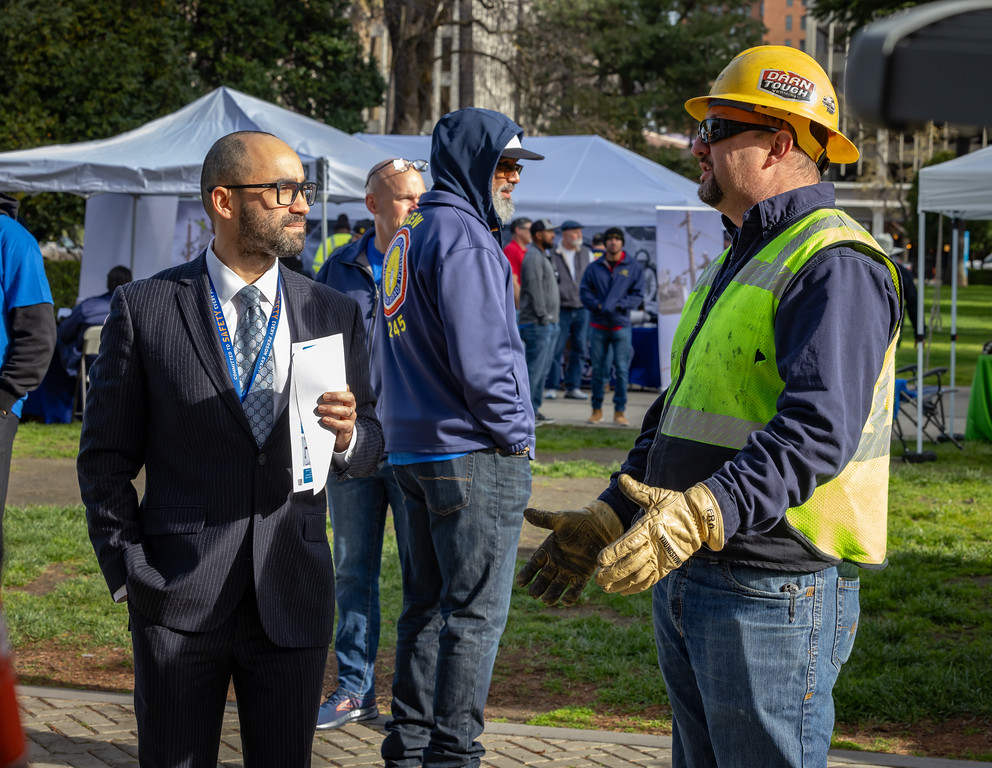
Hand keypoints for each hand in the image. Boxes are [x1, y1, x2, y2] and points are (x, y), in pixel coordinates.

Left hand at [317, 386, 355, 452]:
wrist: (338, 435)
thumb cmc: (333, 417)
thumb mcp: (332, 408)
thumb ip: (329, 401)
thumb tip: (318, 393)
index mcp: (348, 401)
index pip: (347, 393)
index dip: (338, 392)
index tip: (325, 394)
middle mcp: (351, 408)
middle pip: (349, 399)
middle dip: (336, 397)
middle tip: (324, 398)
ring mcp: (351, 418)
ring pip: (346, 411)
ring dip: (332, 409)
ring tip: (320, 409)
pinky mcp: (348, 428)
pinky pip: (343, 425)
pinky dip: (333, 422)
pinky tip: (325, 420)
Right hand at [515, 500, 623, 605]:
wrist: (600, 524)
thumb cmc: (577, 520)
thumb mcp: (560, 519)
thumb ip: (544, 519)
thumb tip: (525, 512)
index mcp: (548, 550)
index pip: (533, 564)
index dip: (527, 573)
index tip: (520, 582)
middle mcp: (556, 562)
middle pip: (544, 578)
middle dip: (538, 587)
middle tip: (534, 594)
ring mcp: (569, 570)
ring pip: (557, 586)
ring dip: (552, 594)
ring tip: (547, 601)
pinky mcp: (583, 574)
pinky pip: (576, 588)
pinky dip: (571, 595)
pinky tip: (566, 601)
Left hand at [595, 476, 723, 595]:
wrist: (701, 518)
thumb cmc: (675, 504)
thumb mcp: (656, 495)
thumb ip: (637, 490)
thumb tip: (622, 478)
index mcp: (650, 527)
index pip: (630, 542)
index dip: (615, 552)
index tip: (600, 560)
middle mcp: (656, 544)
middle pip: (632, 562)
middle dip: (613, 572)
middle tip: (597, 579)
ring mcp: (663, 557)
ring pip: (639, 574)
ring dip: (621, 582)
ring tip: (605, 588)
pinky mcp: (668, 565)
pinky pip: (651, 579)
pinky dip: (636, 587)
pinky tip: (622, 591)